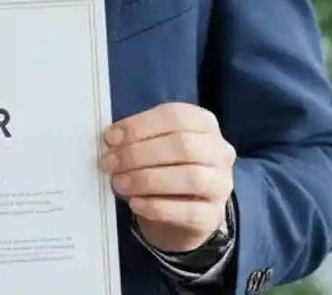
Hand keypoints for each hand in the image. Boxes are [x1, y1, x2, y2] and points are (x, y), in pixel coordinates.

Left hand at [100, 103, 235, 252]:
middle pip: (183, 145)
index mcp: (204, 124)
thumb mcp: (153, 147)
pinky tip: (135, 203)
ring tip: (119, 183)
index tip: (110, 138)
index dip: (140, 126)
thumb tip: (112, 140)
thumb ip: (136, 140)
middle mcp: (219, 151)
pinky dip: (157, 207)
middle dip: (139, 153)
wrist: (183, 214)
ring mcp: (221, 184)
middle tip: (110, 163)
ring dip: (147, 179)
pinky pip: (188, 211)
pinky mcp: (213, 215)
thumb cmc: (165, 169)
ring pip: (190, 177)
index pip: (175, 116)